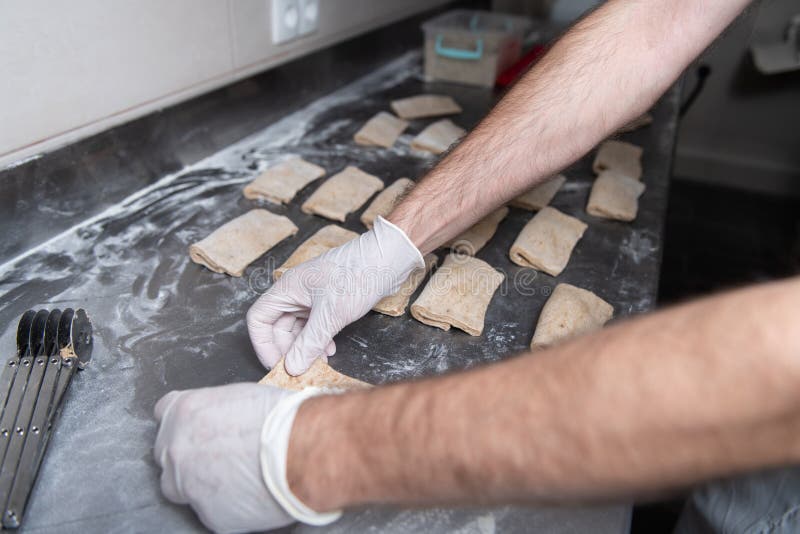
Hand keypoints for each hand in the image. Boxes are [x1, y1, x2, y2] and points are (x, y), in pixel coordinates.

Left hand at [154, 383, 293, 532]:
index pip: (164, 413)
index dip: (184, 421)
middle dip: (188, 455)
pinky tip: (249, 493)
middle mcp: (177, 449)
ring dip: (200, 484)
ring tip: (236, 478)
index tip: (196, 427)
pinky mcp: (211, 516)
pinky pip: (211, 511)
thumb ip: (216, 410)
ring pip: (180, 488)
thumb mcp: (242, 397)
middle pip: (167, 454)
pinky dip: (226, 505)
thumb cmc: (283, 418)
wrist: (303, 451)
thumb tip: (221, 422)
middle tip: (221, 455)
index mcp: (185, 412)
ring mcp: (189, 486)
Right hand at [247, 217, 422, 374]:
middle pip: (278, 327)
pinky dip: (318, 340)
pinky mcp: (328, 301)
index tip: (277, 366)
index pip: (259, 319)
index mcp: (287, 288)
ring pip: (298, 328)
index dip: (263, 345)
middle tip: (301, 369)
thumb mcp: (331, 315)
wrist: (388, 258)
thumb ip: (309, 343)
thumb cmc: (358, 275)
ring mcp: (311, 296)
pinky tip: (330, 350)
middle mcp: (295, 292)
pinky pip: (314, 325)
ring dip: (306, 347)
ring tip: (320, 362)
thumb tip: (293, 367)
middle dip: (288, 350)